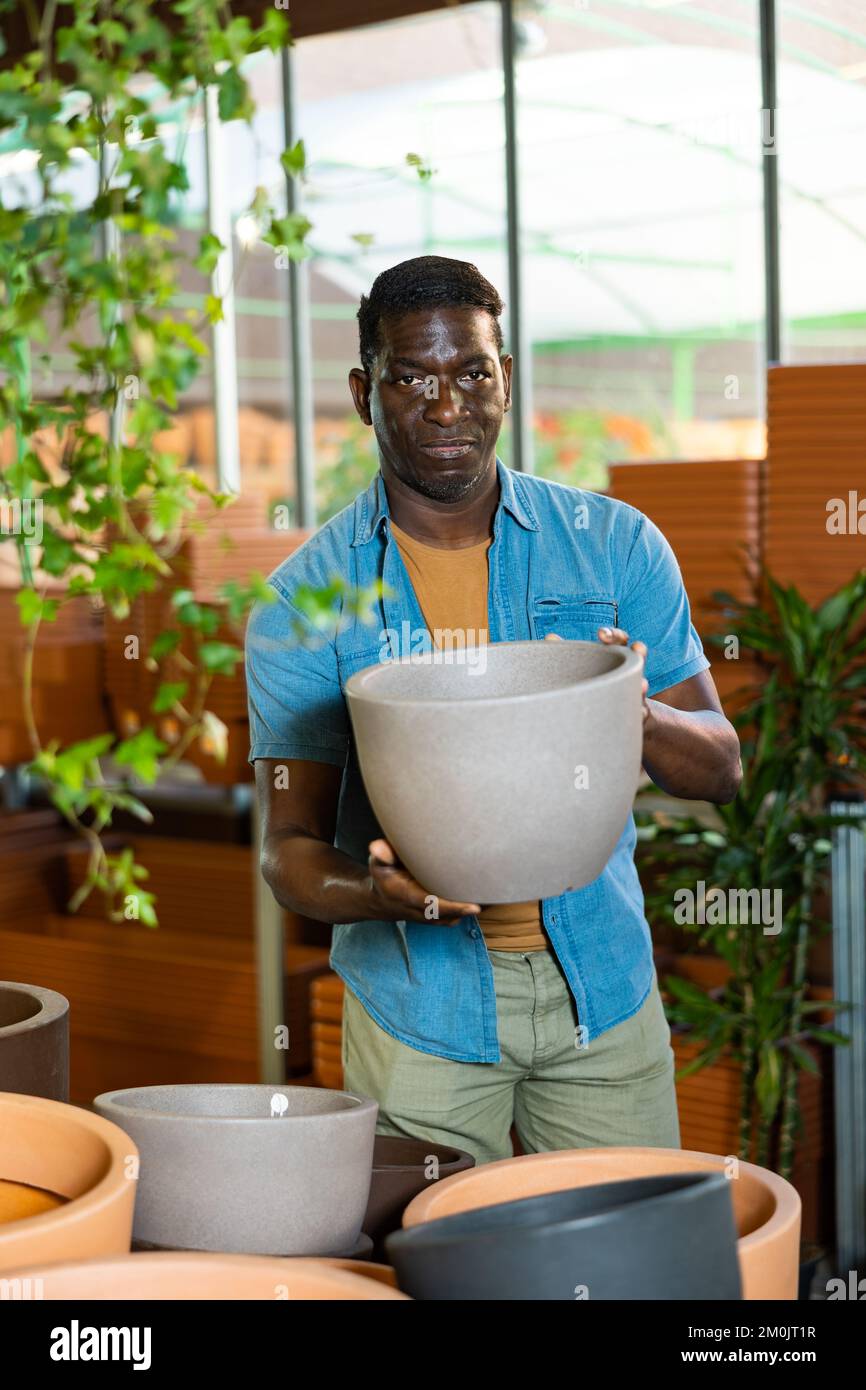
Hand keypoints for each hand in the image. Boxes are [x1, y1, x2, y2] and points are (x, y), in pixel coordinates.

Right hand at [367, 838, 481, 923]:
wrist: (381, 901)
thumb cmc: (384, 876)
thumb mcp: (378, 863)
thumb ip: (382, 854)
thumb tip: (377, 846)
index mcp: (407, 897)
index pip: (433, 905)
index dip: (454, 907)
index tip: (475, 907)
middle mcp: (419, 911)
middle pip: (449, 915)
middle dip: (469, 910)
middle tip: (492, 897)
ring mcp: (428, 917)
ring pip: (453, 918)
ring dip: (469, 911)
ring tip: (492, 896)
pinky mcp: (436, 918)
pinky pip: (454, 918)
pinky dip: (465, 911)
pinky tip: (481, 897)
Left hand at [544, 627, 649, 723]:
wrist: (617, 714)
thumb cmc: (598, 684)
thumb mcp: (587, 667)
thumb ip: (571, 654)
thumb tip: (549, 637)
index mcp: (617, 656)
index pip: (619, 639)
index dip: (613, 635)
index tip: (601, 634)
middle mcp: (630, 670)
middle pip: (637, 655)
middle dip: (638, 651)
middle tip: (634, 648)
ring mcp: (636, 690)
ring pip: (643, 685)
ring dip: (643, 684)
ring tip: (643, 684)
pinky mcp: (638, 713)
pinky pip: (642, 712)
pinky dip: (640, 712)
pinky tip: (638, 713)